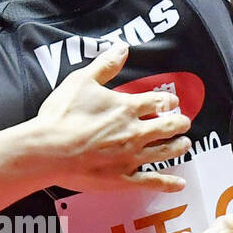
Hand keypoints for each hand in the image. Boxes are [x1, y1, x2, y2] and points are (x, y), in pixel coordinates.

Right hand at [35, 44, 191, 192]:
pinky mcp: (123, 179)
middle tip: (184, 122)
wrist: (48, 150)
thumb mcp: (81, 81)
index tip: (172, 101)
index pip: (158, 101)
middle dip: (179, 123)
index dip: (168, 100)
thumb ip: (105, 65)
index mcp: (127, 107)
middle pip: (168, 126)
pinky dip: (168, 183)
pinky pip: (152, 181)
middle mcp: (135, 132)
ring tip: (185, 145)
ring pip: (165, 152)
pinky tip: (179, 183)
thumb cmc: (61, 116)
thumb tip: (122, 48)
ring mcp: (131, 157)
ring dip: (178, 147)